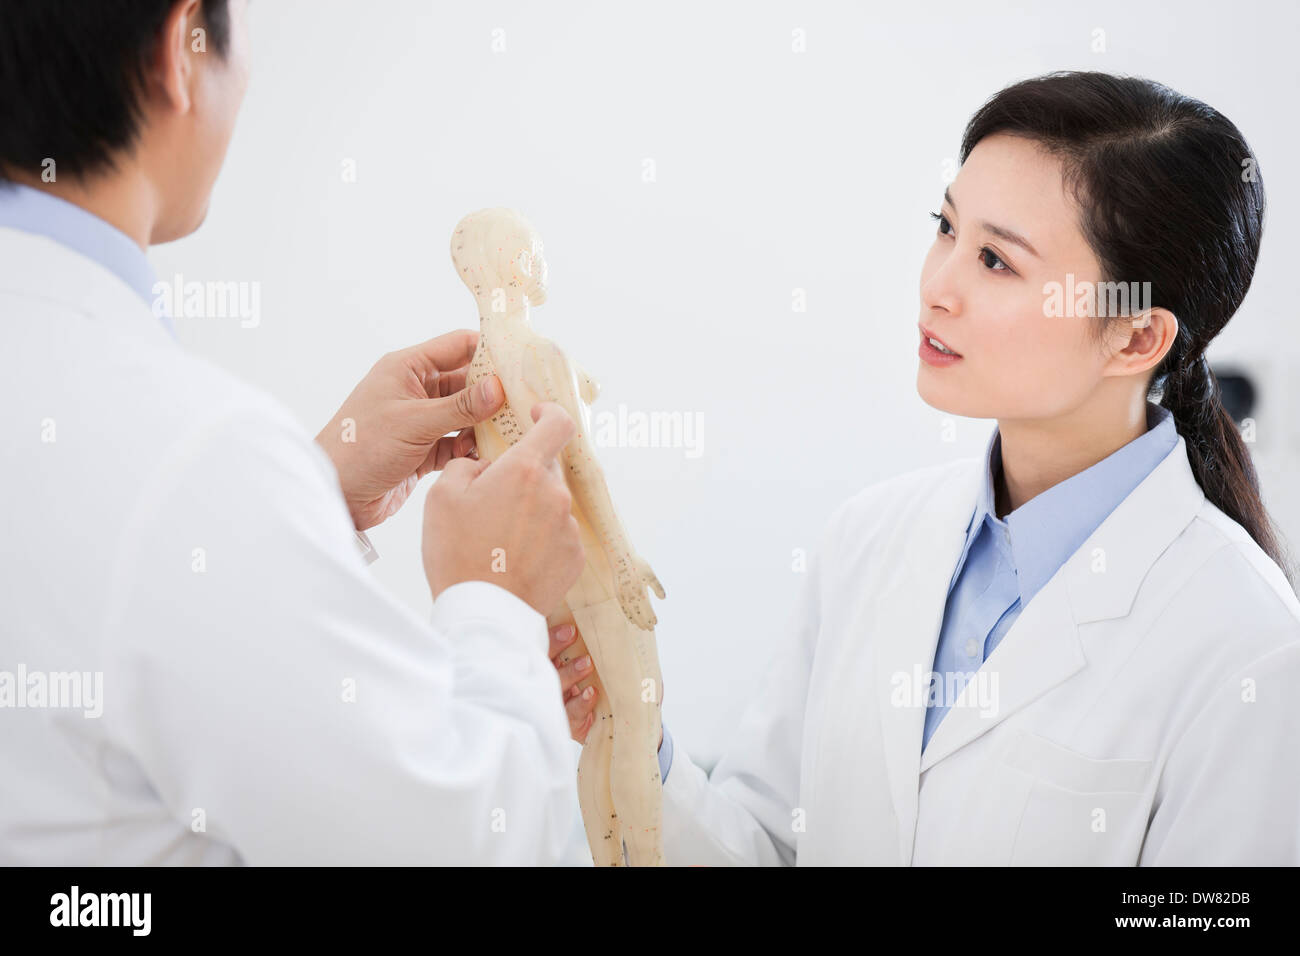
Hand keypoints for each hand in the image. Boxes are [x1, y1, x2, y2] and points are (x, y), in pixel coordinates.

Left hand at [315, 330, 504, 530]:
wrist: (335, 494)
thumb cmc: (362, 447)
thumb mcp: (414, 422)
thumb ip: (459, 406)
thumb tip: (499, 387)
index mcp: (408, 369)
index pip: (457, 346)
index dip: (489, 349)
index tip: (521, 359)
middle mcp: (416, 390)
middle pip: (467, 381)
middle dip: (495, 391)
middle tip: (528, 400)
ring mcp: (421, 420)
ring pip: (466, 414)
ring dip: (486, 423)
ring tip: (515, 430)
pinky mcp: (425, 450)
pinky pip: (458, 441)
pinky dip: (472, 447)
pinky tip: (489, 454)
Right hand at [422, 402, 585, 614]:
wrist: (483, 614)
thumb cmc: (458, 554)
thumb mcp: (442, 497)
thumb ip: (466, 466)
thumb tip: (484, 466)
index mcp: (524, 470)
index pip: (557, 423)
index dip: (548, 413)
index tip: (535, 415)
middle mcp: (555, 494)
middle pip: (547, 469)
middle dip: (525, 475)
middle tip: (495, 498)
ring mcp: (568, 527)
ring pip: (552, 504)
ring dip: (532, 510)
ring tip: (500, 539)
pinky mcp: (574, 557)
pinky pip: (559, 535)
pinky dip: (541, 539)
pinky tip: (515, 557)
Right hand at [548, 622, 663, 748]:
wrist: (620, 723)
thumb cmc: (614, 687)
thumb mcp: (614, 664)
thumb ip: (613, 646)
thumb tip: (629, 620)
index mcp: (562, 661)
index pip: (550, 643)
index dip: (554, 633)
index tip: (568, 625)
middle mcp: (556, 679)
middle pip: (547, 660)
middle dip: (556, 645)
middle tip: (572, 633)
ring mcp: (561, 702)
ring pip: (557, 685)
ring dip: (571, 672)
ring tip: (587, 663)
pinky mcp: (570, 722)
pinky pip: (572, 712)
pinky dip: (581, 702)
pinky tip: (590, 693)